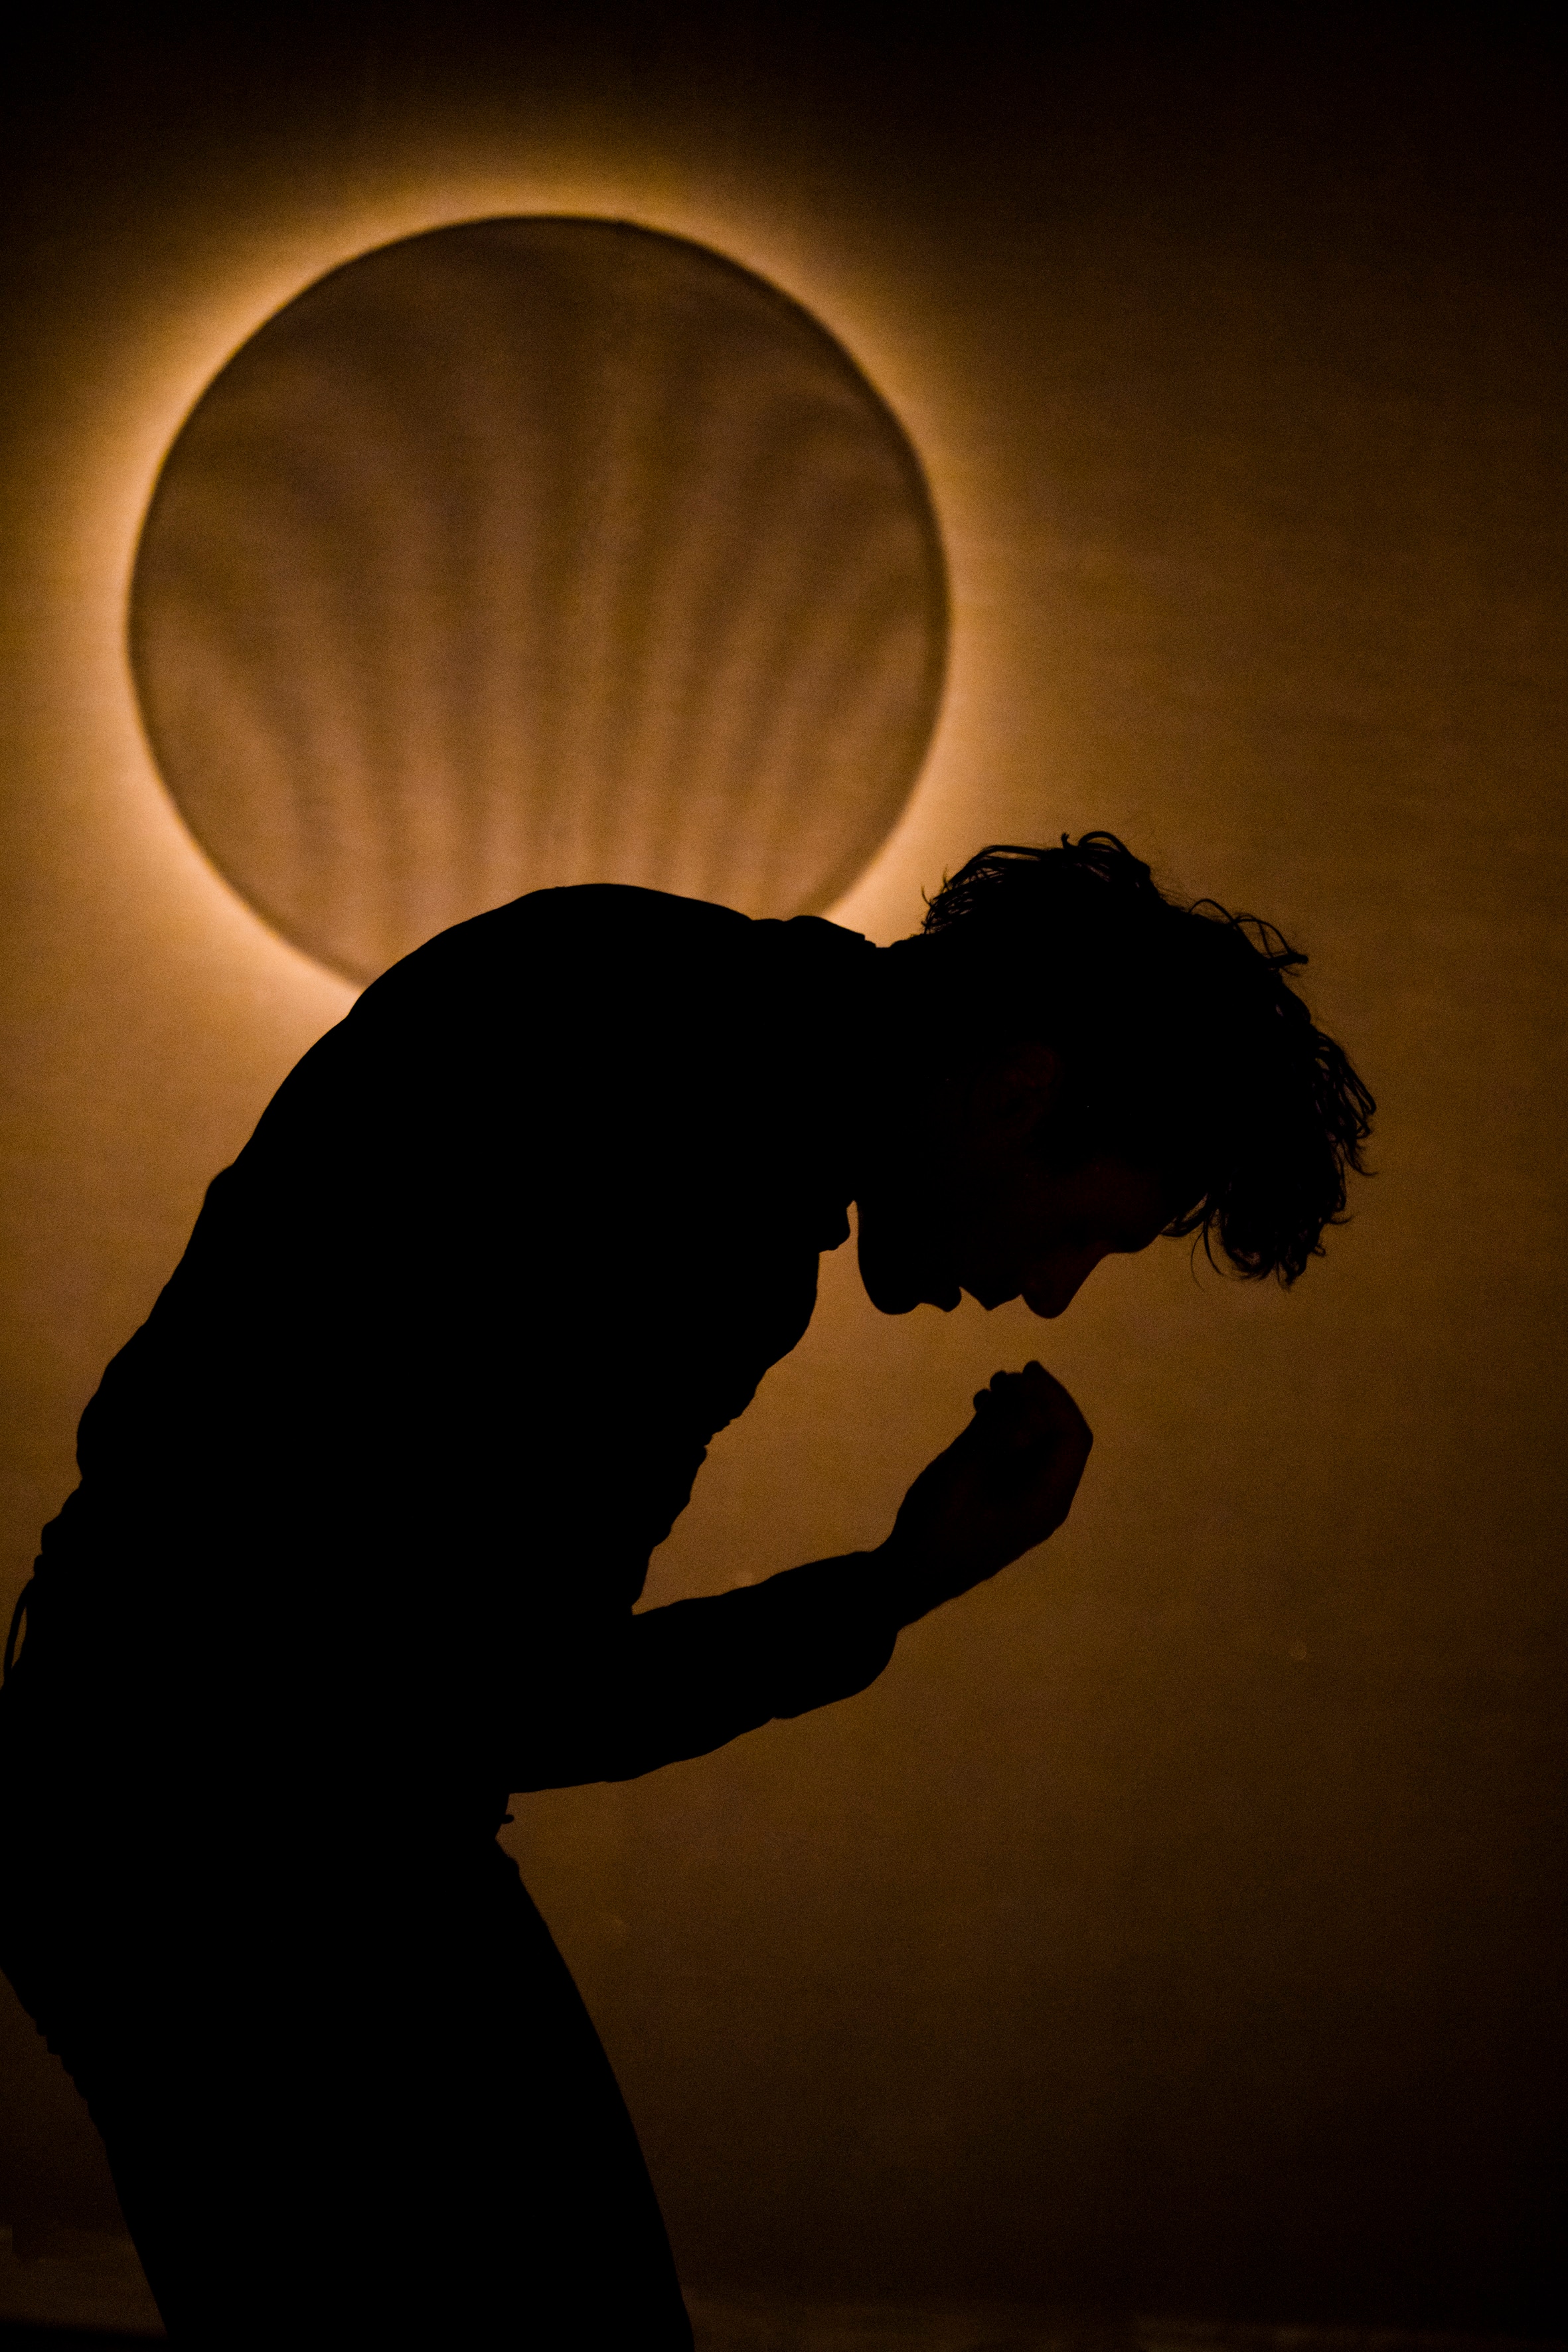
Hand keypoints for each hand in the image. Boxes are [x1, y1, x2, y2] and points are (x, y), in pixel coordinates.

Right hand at [879, 1362, 1091, 1621]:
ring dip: (1018, 1416)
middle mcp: (1045, 1502)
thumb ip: (998, 1429)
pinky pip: (1017, 1464)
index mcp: (1048, 1496)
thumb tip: (1022, 1392)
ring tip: (989, 1388)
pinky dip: (1004, 1436)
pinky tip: (979, 1416)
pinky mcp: (1004, 1509)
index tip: (1027, 1370)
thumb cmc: (940, 1523)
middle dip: (1036, 1402)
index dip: (1055, 1398)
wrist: (911, 1577)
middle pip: (1058, 1441)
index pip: (1072, 1437)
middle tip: (1006, 1375)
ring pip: (1035, 1450)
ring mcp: (1025, 1508)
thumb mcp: (966, 1468)